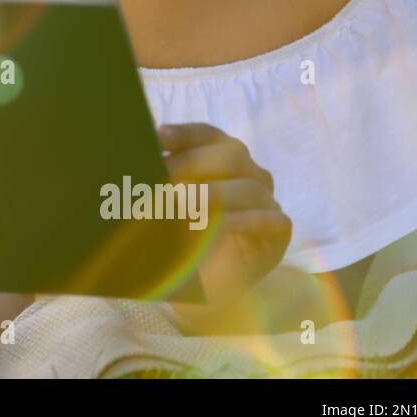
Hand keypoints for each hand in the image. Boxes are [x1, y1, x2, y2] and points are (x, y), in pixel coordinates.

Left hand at [159, 122, 292, 332]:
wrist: (201, 282)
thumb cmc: (182, 234)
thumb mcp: (164, 203)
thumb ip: (157, 180)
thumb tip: (138, 160)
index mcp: (221, 156)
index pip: (207, 135)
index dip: (184, 134)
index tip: (158, 138)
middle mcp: (249, 173)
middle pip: (230, 156)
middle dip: (193, 164)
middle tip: (163, 179)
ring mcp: (267, 202)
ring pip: (249, 187)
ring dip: (213, 193)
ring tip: (182, 202)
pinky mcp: (278, 233)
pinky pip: (269, 220)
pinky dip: (244, 220)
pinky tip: (221, 225)